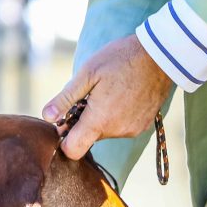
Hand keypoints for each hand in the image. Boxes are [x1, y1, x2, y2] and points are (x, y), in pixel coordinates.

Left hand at [41, 36, 171, 163]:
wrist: (160, 56)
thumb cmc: (121, 59)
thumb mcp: (87, 73)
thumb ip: (66, 98)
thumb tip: (47, 117)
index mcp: (99, 120)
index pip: (73, 150)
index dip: (64, 139)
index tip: (65, 120)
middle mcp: (116, 131)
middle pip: (89, 138)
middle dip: (83, 121)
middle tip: (88, 96)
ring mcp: (131, 130)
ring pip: (105, 132)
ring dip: (101, 117)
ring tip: (109, 92)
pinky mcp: (142, 126)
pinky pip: (121, 127)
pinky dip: (117, 116)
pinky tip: (123, 95)